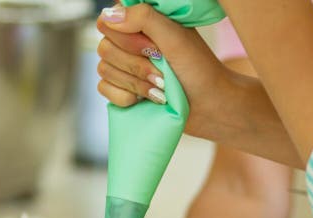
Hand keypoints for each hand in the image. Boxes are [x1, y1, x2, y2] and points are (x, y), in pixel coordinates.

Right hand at [96, 4, 232, 138]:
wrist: (209, 107)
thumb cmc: (199, 70)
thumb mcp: (175, 38)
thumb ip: (144, 18)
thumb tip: (109, 15)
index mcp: (142, 22)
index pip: (108, 21)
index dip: (127, 38)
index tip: (153, 48)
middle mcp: (129, 41)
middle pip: (104, 48)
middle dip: (136, 65)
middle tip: (162, 73)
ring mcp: (124, 66)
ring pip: (103, 70)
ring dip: (135, 83)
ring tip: (161, 89)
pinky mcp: (121, 89)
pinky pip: (103, 89)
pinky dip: (125, 98)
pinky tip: (146, 100)